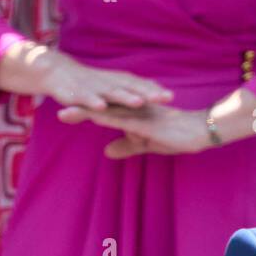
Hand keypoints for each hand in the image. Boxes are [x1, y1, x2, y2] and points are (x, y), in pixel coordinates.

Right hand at [35, 49, 174, 112]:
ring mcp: (93, 88)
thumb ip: (127, 95)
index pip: (140, 85)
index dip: (155, 90)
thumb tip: (147, 102)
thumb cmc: (87, 84)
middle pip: (132, 87)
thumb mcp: (109, 89)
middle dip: (149, 92)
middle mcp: (109, 82)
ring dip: (126, 96)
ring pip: (112, 92)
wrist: (56, 72)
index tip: (171, 97)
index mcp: (117, 82)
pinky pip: (86, 99)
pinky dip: (93, 102)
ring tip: (139, 102)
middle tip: (166, 97)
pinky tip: (101, 107)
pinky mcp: (77, 94)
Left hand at [56, 101, 210, 157]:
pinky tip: (92, 117)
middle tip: (54, 104)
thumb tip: (107, 151)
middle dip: (76, 106)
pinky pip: (123, 120)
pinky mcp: (146, 123)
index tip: (64, 110)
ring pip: (106, 111)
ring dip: (85, 112)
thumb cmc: (177, 135)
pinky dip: (106, 118)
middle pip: (99, 106)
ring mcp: (138, 115)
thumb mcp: (146, 144)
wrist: (200, 131)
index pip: (102, 110)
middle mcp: (132, 109)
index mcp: (131, 113)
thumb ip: (126, 145)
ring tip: (64, 112)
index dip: (83, 109)